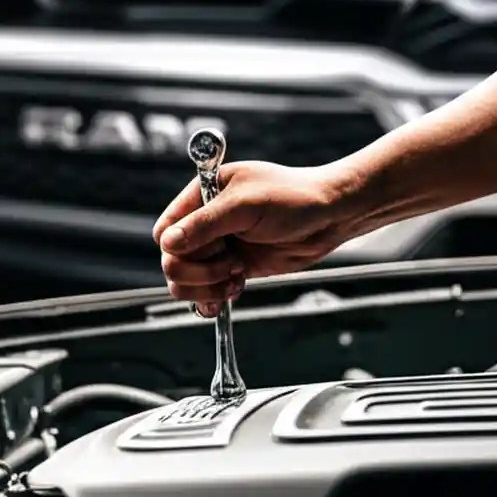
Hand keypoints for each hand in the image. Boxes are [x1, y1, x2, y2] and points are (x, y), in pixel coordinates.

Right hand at [153, 161, 363, 316]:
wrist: (330, 218)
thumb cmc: (293, 198)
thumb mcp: (246, 206)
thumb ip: (205, 224)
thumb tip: (168, 244)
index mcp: (201, 196)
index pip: (166, 230)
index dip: (176, 247)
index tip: (208, 248)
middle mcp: (205, 223)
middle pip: (172, 259)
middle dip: (198, 270)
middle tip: (231, 264)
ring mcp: (218, 247)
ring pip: (185, 280)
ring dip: (206, 287)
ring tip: (236, 277)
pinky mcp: (233, 269)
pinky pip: (205, 292)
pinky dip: (212, 299)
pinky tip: (232, 293)